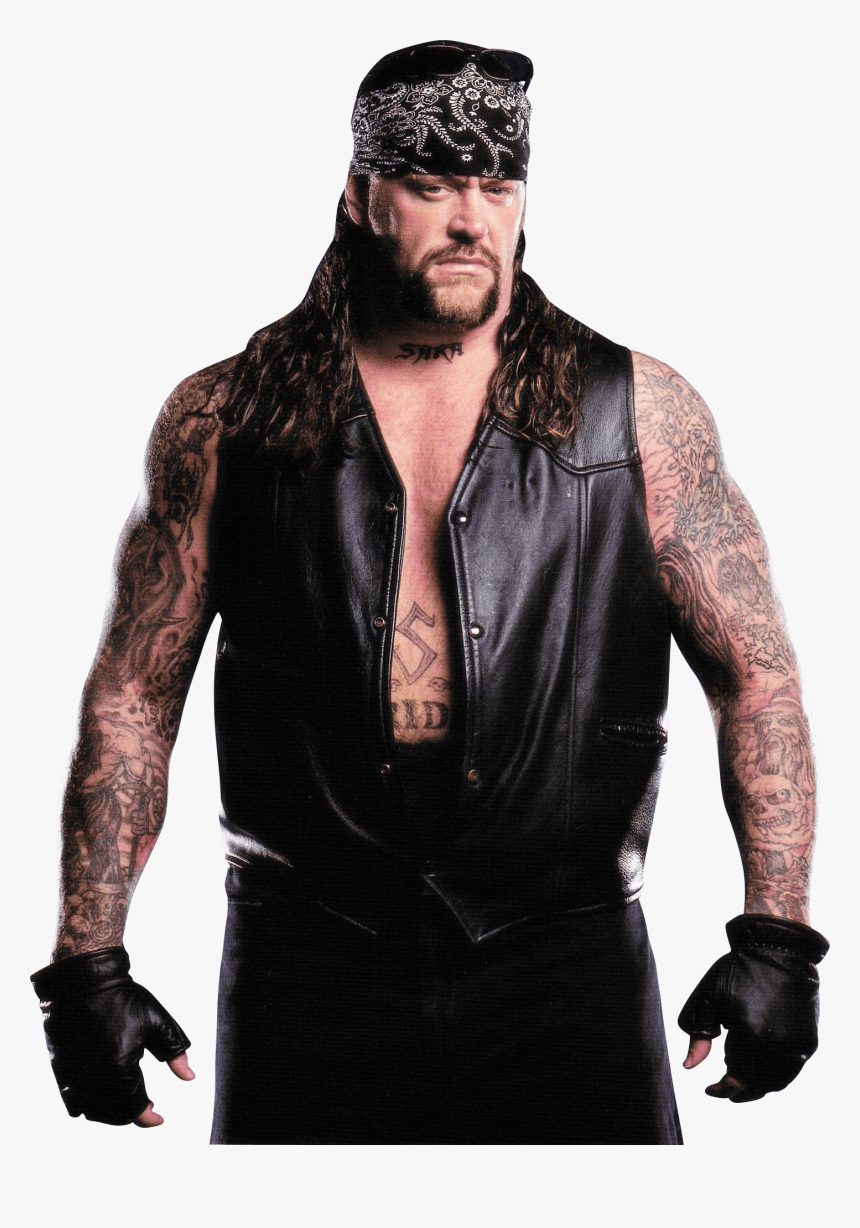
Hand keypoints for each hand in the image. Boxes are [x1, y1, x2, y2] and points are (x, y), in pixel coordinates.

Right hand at [32, 946, 192, 1125]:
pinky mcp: (61, 1069)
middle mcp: (93, 1078)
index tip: (159, 1118)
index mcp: (120, 1068)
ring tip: (126, 1101)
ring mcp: (74, 1075)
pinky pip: (73, 1102)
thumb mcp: (158, 1022)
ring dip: (111, 1112)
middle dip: (132, 1114)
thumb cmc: (124, 998)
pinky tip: (102, 1095)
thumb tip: (189, 1077)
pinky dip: (88, 1105)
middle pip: (114, 1114)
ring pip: (92, 1111)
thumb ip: (176, 1052)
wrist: (83, 980)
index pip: (134, 1109)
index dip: (148, 1118)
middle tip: (147, 1107)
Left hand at [678, 914, 828, 1101]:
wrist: (778, 949)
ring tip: (739, 1071)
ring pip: (776, 1082)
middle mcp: (779, 1045)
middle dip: (737, 1087)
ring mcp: (798, 1045)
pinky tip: (757, 1063)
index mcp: (751, 1035)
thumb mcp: (708, 998)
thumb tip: (688, 1067)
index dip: (721, 1089)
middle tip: (723, 1079)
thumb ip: (697, 1036)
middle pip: (757, 1085)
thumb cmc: (737, 970)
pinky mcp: (809, 1041)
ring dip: (757, 1085)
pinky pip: (791, 1070)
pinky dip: (774, 1075)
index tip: (709, 1089)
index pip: (737, 1080)